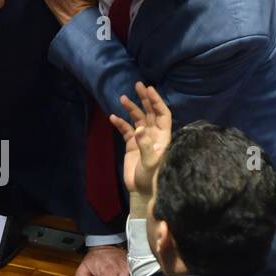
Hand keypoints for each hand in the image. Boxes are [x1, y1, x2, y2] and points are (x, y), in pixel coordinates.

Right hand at [108, 82, 172, 196]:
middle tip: (138, 85)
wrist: (142, 191)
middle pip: (150, 112)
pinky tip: (112, 117)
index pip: (163, 114)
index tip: (149, 90)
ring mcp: (142, 138)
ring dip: (131, 108)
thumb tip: (139, 129)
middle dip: (144, 99)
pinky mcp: (131, 145)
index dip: (157, 101)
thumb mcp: (150, 163)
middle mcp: (154, 134)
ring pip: (137, 119)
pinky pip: (125, 130)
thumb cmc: (151, 178)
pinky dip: (120, 123)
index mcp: (163, 136)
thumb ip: (146, 146)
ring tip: (122, 98)